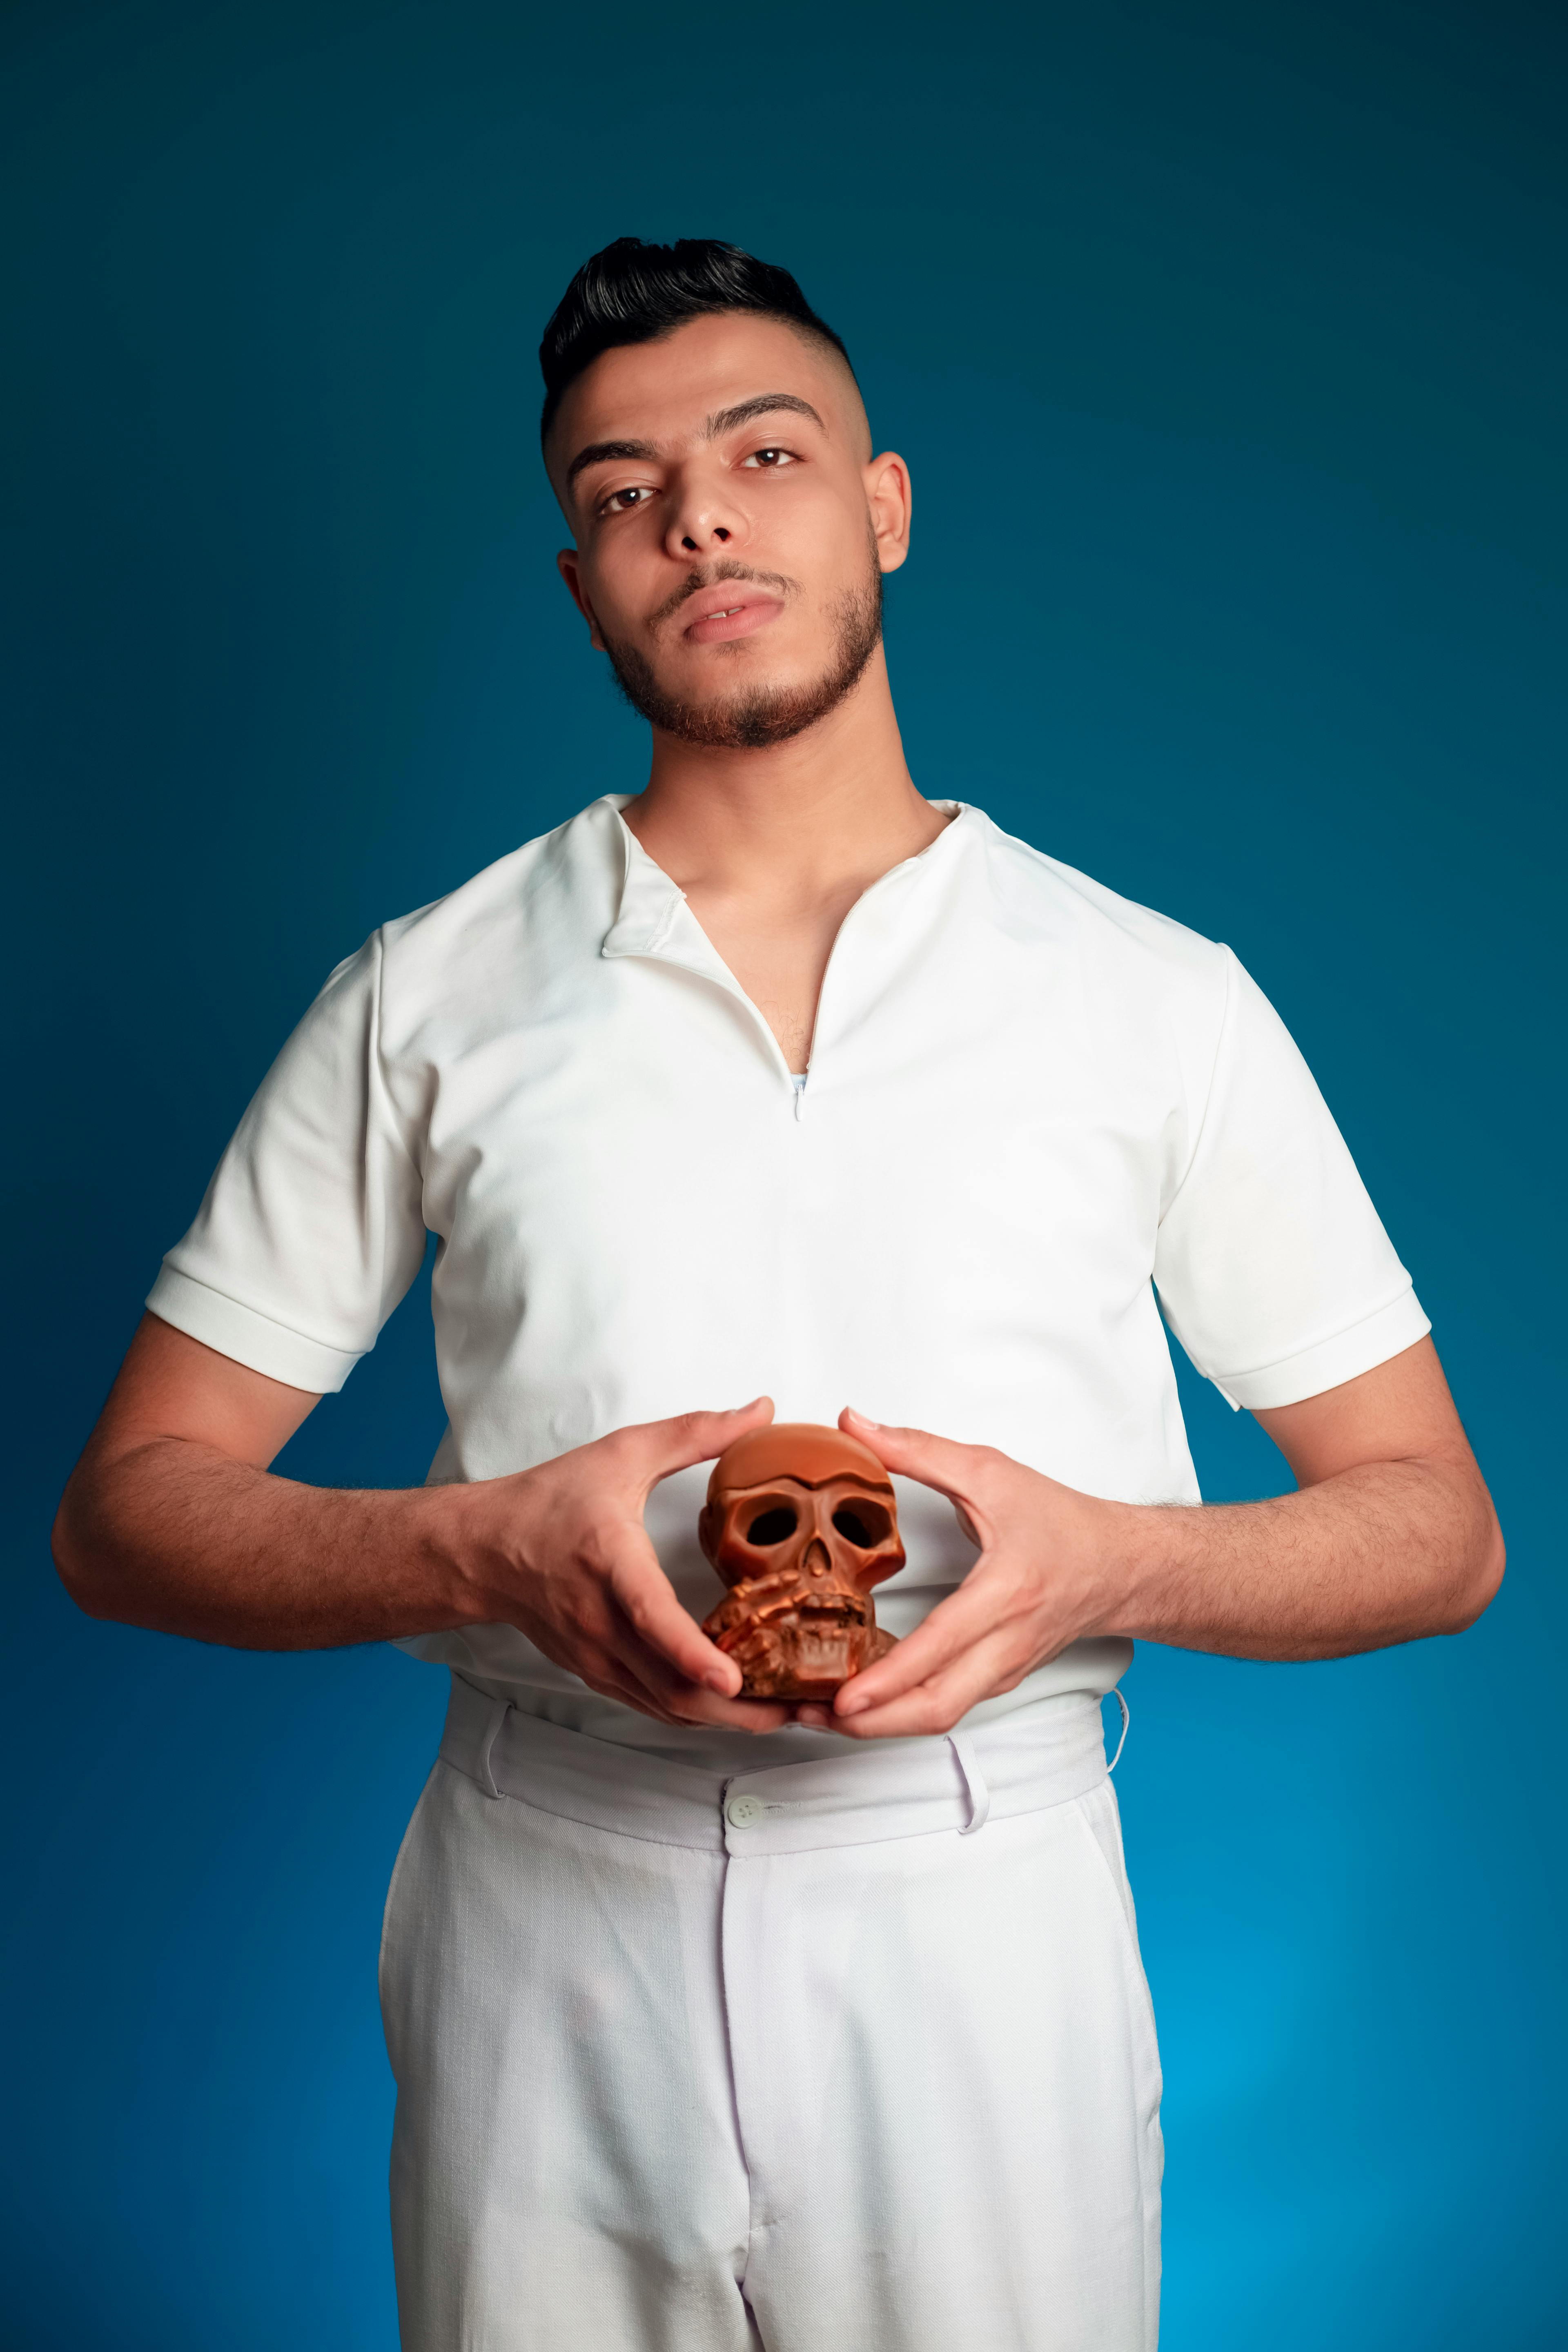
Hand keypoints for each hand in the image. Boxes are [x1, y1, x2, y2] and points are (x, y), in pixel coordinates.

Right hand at [455, 1399, 798, 1733]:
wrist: (482, 1550)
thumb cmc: (549, 1502)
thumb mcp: (622, 1454)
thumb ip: (694, 1433)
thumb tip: (760, 1411)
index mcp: (609, 1563)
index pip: (650, 1617)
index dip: (692, 1653)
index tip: (731, 1679)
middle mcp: (601, 1622)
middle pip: (671, 1686)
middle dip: (738, 1709)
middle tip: (797, 1709)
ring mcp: (597, 1656)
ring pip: (666, 1707)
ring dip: (725, 1719)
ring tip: (783, 1713)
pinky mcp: (597, 1673)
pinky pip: (653, 1706)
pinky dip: (696, 1713)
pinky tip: (735, 1707)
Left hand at [794, 1408, 1123, 1738]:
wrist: (1121, 1566)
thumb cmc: (1062, 1521)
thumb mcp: (990, 1472)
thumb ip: (918, 1450)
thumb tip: (853, 1425)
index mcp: (1005, 1592)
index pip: (941, 1647)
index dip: (889, 1679)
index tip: (842, 1695)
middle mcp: (1006, 1642)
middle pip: (937, 1707)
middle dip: (871, 1723)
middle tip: (812, 1714)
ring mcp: (1004, 1668)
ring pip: (940, 1715)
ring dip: (880, 1724)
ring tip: (819, 1713)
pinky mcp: (999, 1678)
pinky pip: (947, 1705)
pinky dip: (902, 1711)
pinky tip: (863, 1699)